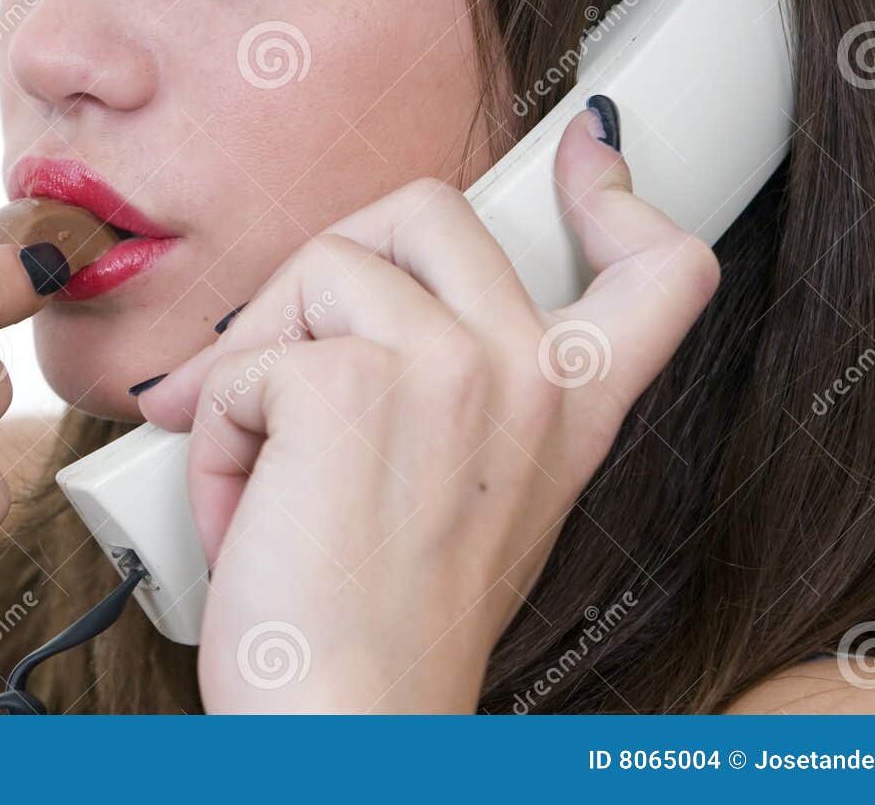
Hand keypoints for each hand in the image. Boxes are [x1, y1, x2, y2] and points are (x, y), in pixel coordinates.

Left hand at [137, 107, 719, 711]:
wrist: (348, 725)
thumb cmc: (383, 624)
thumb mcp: (464, 492)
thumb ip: (444, 387)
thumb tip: (322, 304)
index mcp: (569, 405)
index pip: (655, 267)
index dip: (615, 191)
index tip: (588, 147)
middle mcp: (527, 374)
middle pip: (423, 208)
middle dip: (331, 273)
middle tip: (291, 369)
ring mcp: (447, 370)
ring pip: (322, 265)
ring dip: (264, 361)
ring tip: (269, 467)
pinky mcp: (346, 386)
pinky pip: (245, 357)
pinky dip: (219, 426)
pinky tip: (247, 504)